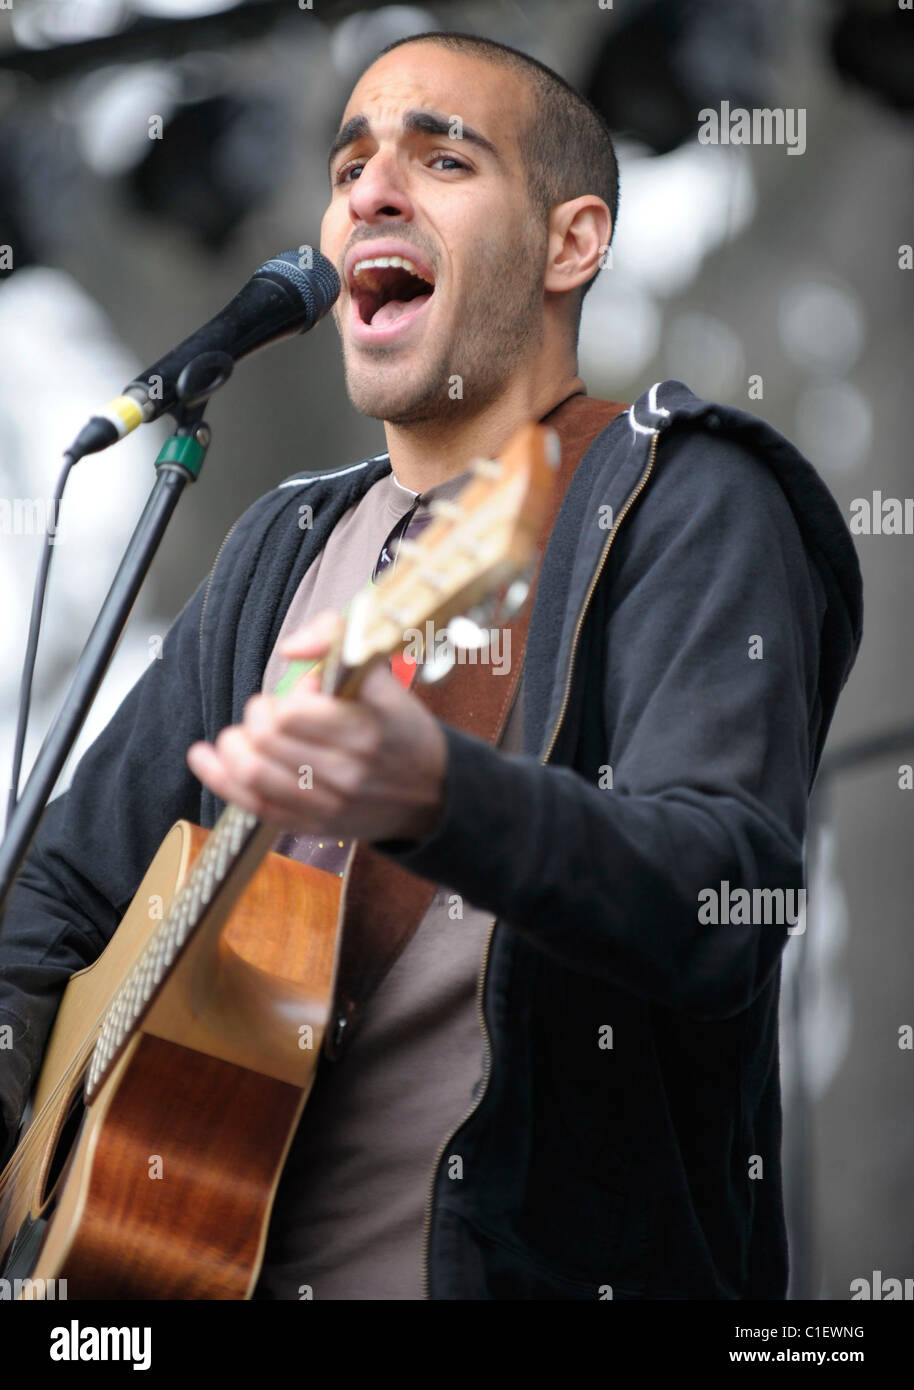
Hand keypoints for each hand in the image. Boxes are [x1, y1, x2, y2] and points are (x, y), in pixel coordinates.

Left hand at [186, 608, 447, 842]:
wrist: (433, 793)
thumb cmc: (401, 728)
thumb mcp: (385, 676)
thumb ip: (338, 639)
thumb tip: (289, 649)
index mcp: (367, 730)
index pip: (292, 713)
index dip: (285, 697)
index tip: (302, 695)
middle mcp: (348, 772)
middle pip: (266, 741)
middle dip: (257, 717)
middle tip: (272, 712)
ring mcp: (329, 804)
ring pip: (253, 774)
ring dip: (235, 746)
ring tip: (244, 734)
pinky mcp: (314, 827)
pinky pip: (253, 806)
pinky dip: (220, 778)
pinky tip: (204, 758)